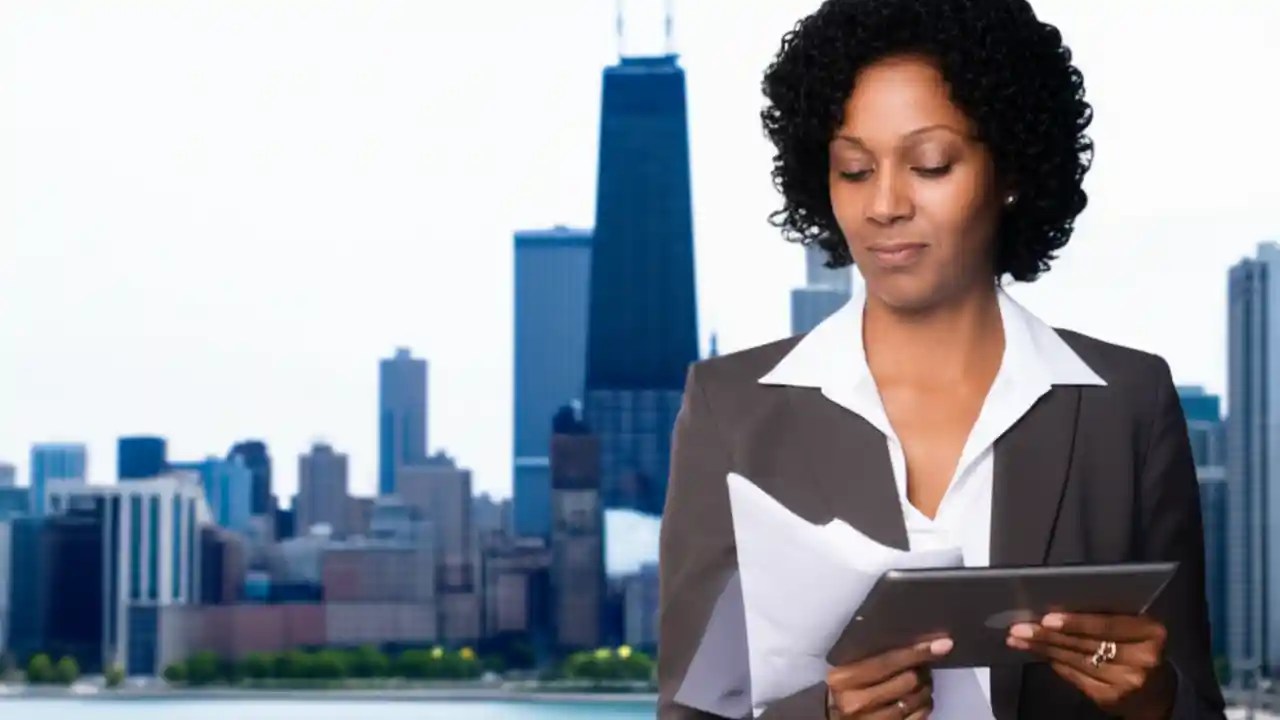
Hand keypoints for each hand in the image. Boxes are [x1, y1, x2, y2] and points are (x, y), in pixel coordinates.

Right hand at [825, 637, 951, 718]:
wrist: (833, 716)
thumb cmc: (844, 687)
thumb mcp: (848, 668)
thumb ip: (873, 657)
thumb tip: (916, 643)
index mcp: (844, 678)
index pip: (887, 661)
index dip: (917, 652)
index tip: (941, 644)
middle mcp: (856, 702)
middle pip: (908, 681)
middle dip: (921, 671)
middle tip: (922, 666)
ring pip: (916, 700)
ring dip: (925, 688)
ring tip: (921, 682)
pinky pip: (919, 718)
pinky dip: (924, 706)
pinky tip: (919, 700)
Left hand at [1007, 612, 1174, 719]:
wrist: (1156, 694)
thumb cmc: (1140, 649)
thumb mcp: (1137, 630)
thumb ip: (1109, 618)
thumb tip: (1059, 608)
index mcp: (1151, 633)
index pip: (1108, 625)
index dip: (1076, 622)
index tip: (1047, 618)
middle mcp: (1143, 659)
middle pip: (1086, 644)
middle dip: (1049, 636)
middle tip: (1020, 628)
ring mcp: (1126, 682)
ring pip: (1076, 660)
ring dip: (1044, 649)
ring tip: (1018, 639)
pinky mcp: (1111, 698)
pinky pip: (1075, 677)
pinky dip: (1055, 663)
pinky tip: (1038, 654)